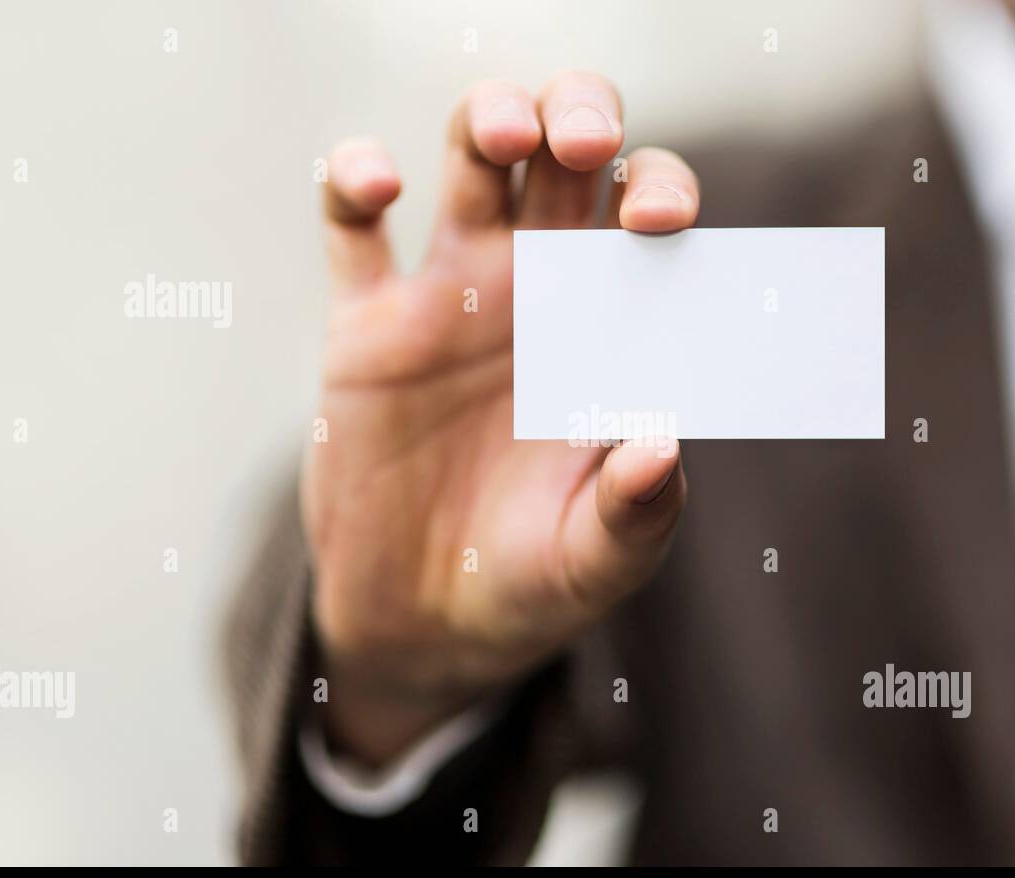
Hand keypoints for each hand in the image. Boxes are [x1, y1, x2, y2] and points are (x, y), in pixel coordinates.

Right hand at [303, 72, 698, 763]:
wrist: (427, 623)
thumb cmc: (534, 582)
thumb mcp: (596, 563)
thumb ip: (637, 511)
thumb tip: (663, 445)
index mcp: (611, 330)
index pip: (647, 220)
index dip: (662, 191)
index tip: (661, 222)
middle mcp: (540, 294)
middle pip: (567, 156)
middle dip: (580, 115)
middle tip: (583, 142)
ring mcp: (452, 300)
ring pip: (472, 161)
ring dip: (490, 120)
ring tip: (504, 138)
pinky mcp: (367, 328)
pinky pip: (351, 227)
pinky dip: (354, 181)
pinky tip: (381, 187)